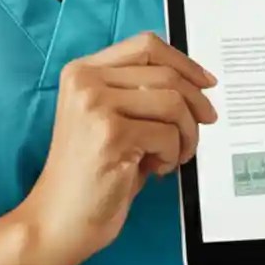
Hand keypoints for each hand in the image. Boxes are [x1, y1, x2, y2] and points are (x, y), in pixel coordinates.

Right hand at [17, 32, 217, 264]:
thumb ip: (140, 93)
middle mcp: (85, 81)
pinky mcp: (110, 133)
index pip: (146, 46)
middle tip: (203, 126)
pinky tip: (155, 169)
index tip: (205, 83)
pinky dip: (172, 155)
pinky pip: (168, 134)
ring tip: (174, 155)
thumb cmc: (90, 174)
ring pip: (173, 103)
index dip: (183, 63)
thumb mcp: (111, 118)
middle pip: (166, 74)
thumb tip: (196, 84)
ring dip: (186, 133)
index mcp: (83, 71)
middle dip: (195, 104)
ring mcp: (96, 105)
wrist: (59, 218)